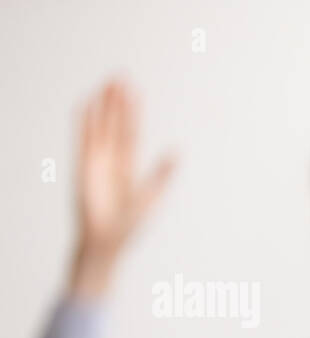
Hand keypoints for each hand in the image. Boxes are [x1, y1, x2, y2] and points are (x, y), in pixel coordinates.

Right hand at [69, 81, 174, 298]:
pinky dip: (84, 123)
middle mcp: (111, 160)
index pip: (130, 133)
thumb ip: (163, 173)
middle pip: (115, 125)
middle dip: (117, 103)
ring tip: (107, 84)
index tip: (134, 92)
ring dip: (102, 106)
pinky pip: (83, 140)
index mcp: (128, 166)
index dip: (132, 113)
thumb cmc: (128, 222)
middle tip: (121, 77)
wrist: (107, 240)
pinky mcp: (84, 167)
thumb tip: (177, 152)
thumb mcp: (152, 195)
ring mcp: (96, 161)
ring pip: (100, 127)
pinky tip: (85, 104)